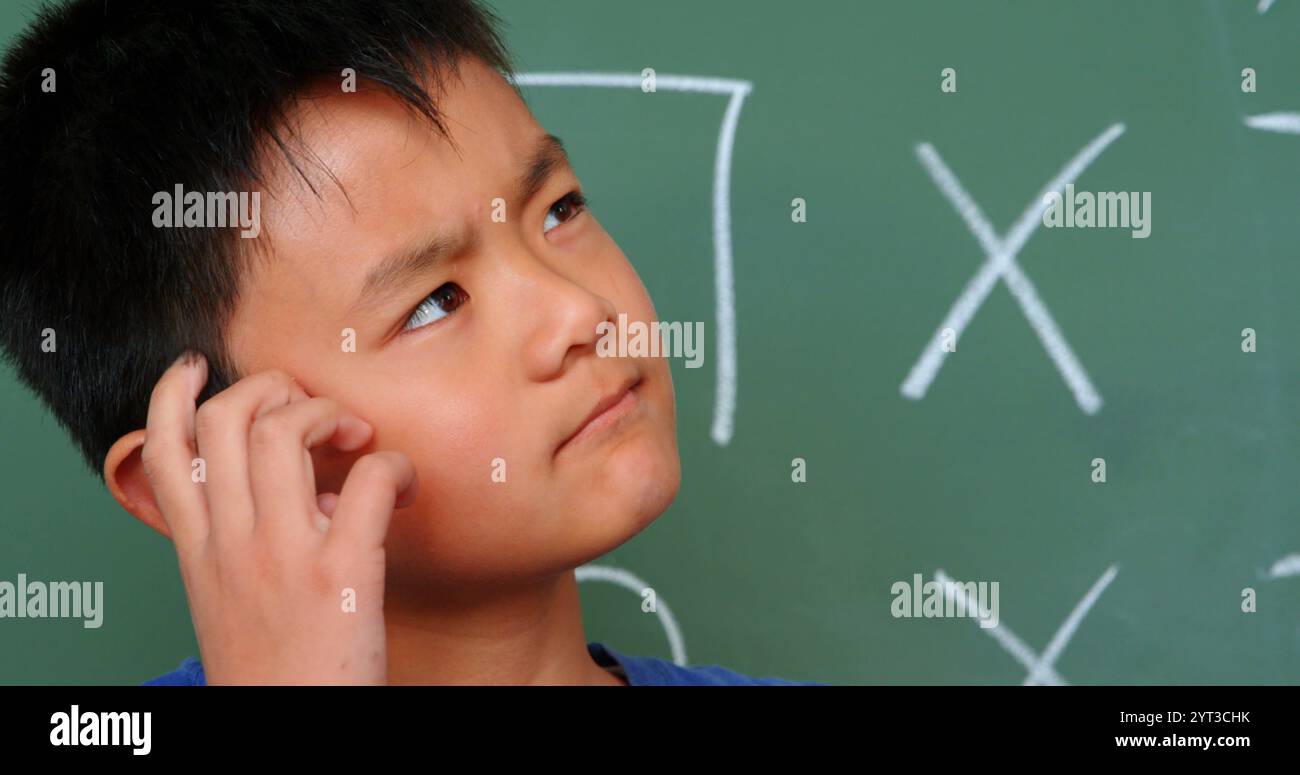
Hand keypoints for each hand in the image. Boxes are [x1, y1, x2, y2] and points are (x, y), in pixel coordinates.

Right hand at [140, 352, 416, 683]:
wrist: (291, 729)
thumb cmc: (274, 669)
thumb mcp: (227, 599)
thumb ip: (237, 538)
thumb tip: (302, 484)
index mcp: (199, 550)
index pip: (164, 448)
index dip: (173, 393)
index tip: (199, 366)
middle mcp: (231, 543)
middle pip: (227, 418)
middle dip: (272, 388)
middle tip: (312, 410)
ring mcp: (283, 554)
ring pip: (285, 431)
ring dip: (329, 414)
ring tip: (356, 439)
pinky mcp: (342, 573)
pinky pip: (370, 480)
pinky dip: (396, 466)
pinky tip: (406, 487)